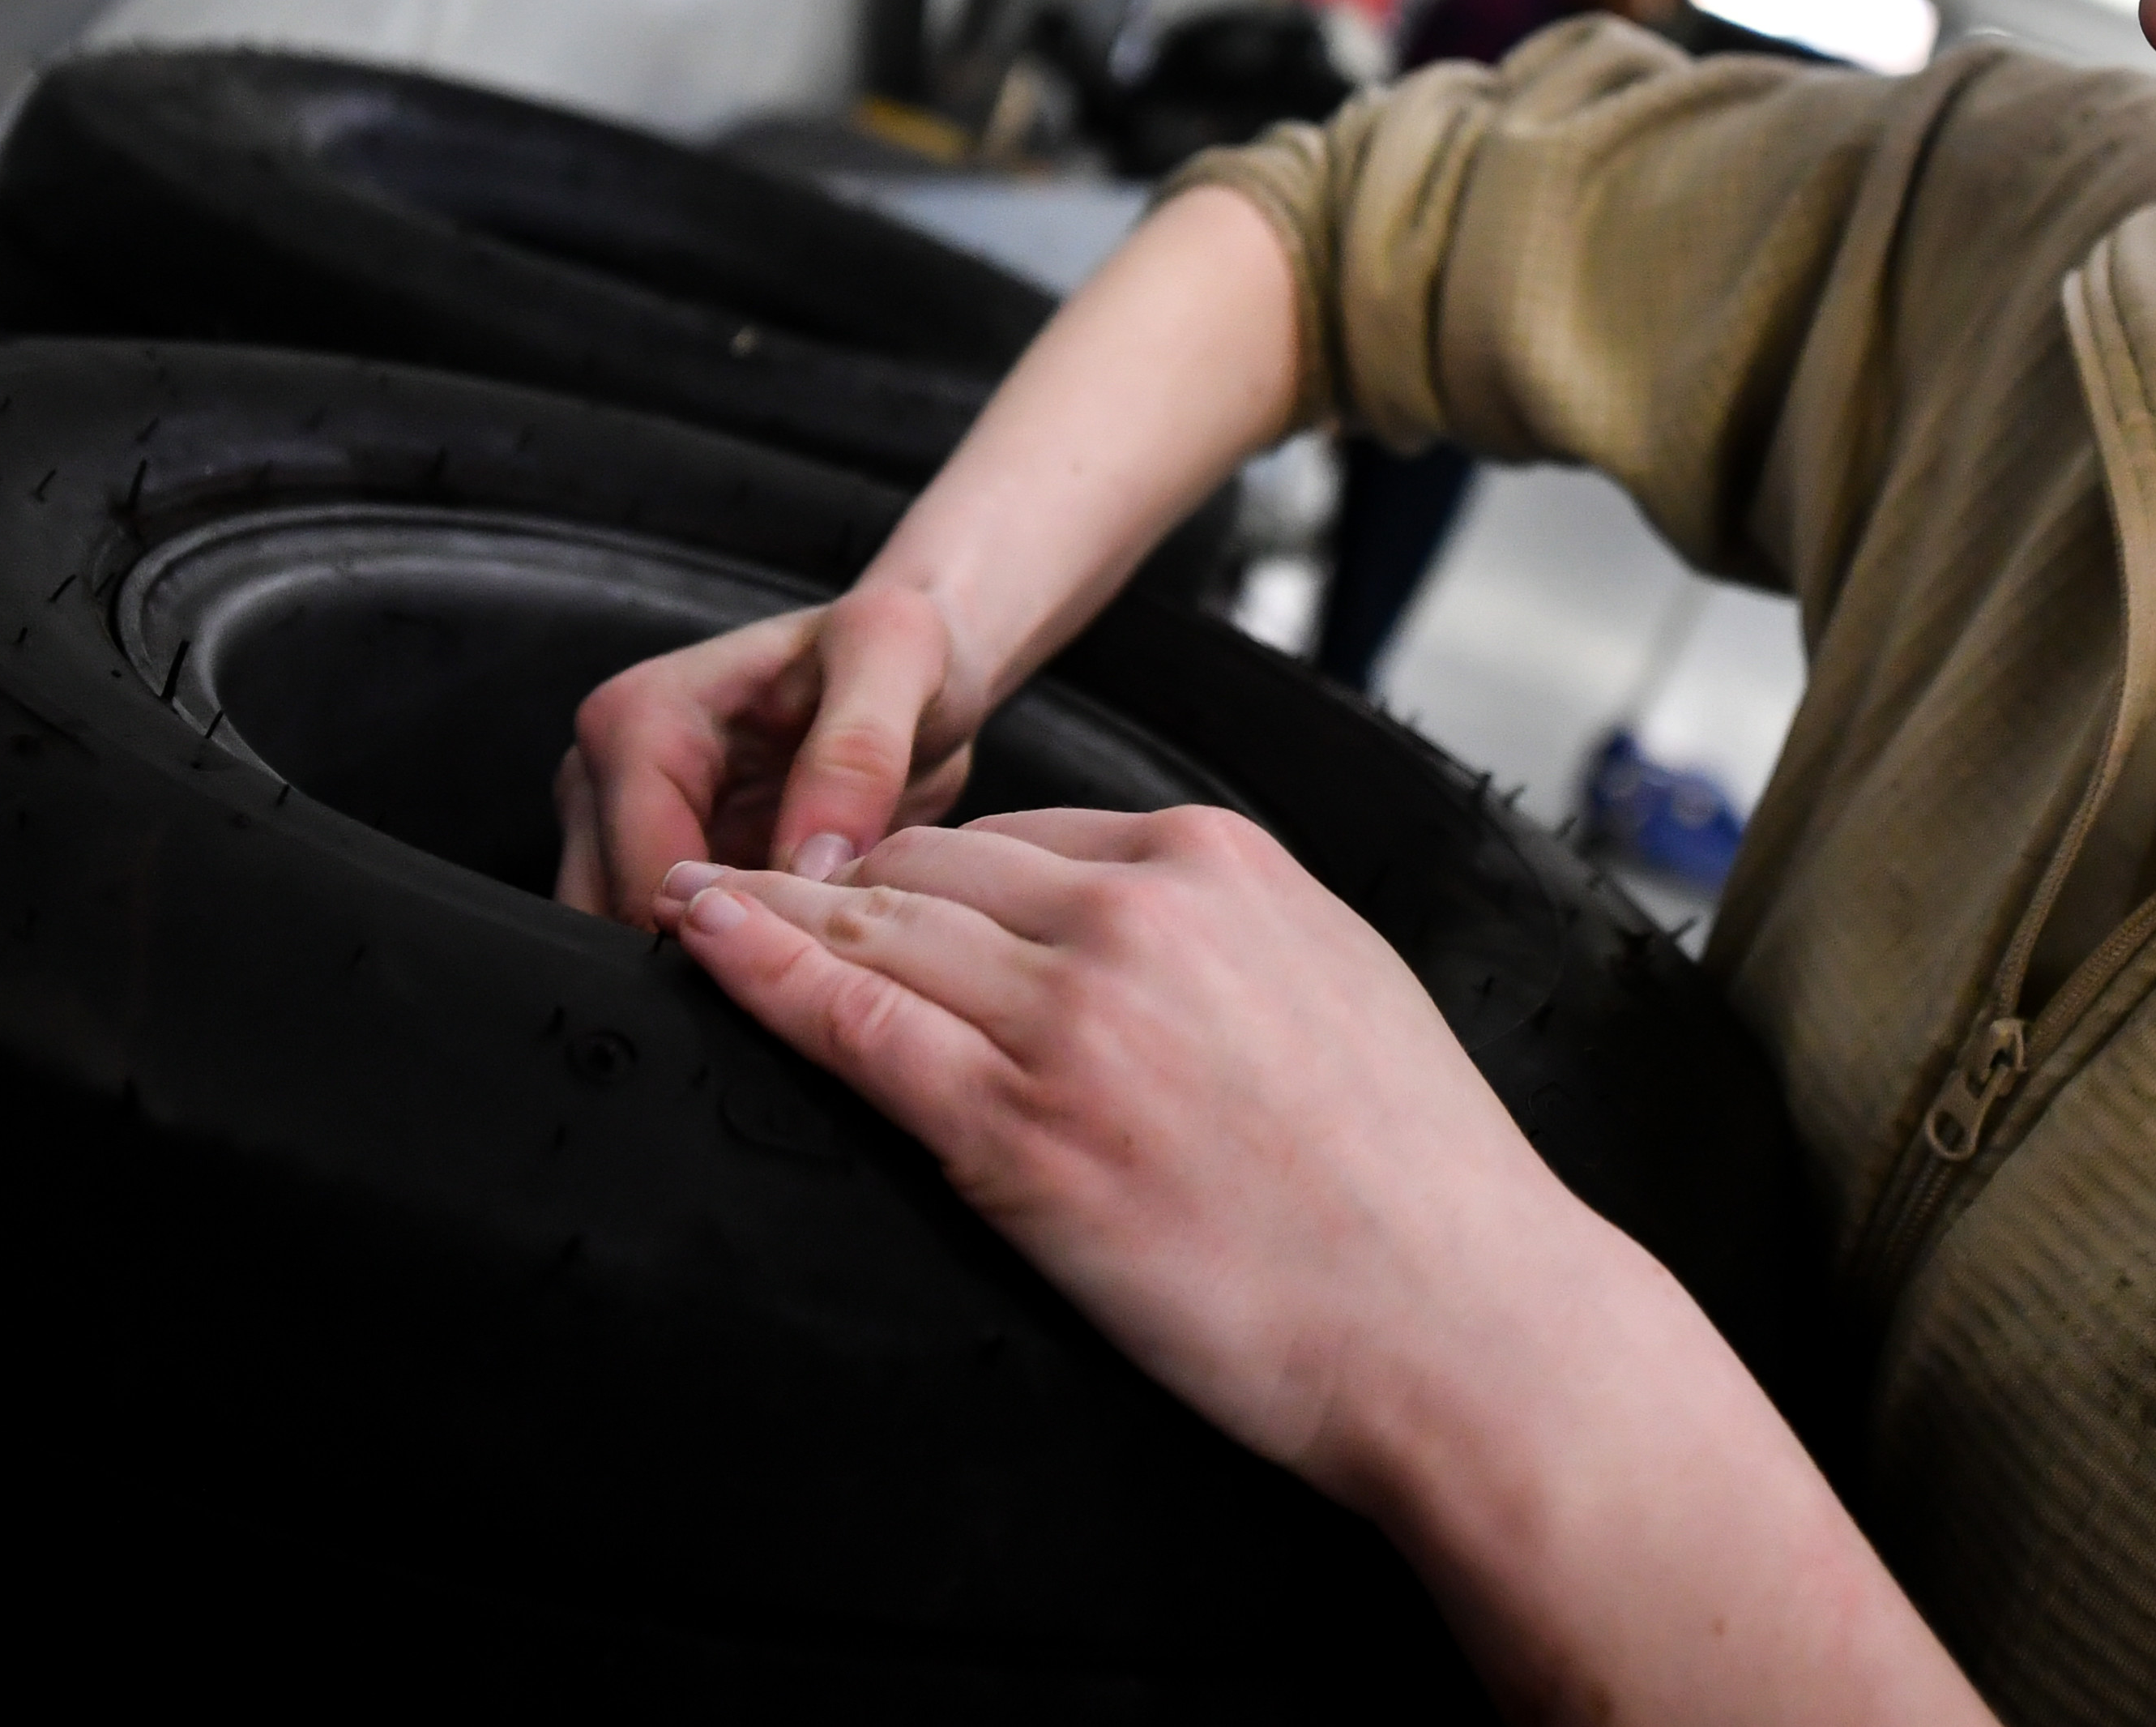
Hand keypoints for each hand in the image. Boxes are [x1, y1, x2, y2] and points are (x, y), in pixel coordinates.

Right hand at [556, 583, 983, 925]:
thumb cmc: (902, 649)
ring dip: (724, 968)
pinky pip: (678, 947)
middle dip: (720, 959)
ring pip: (638, 949)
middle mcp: (602, 780)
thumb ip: (856, 751)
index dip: (734, 933)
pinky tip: (803, 948)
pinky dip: (734, 963)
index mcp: (635, 724)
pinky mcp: (661, 869)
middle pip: (622, 926)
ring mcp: (621, 832)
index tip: (821, 944)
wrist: (914, 663)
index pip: (645, 883)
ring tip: (817, 952)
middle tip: (820, 960)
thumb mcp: (897, 654)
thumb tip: (809, 865)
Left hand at [644, 809, 1993, 1724]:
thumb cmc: (1419, 1187)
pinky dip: (759, 972)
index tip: (872, 883)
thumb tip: (1150, 918)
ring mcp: (1073, 1020)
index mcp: (1220, 863)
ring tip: (690, 901)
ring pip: (878, 929)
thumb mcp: (1338, 981)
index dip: (932, 863)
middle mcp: (1138, 915)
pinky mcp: (1021, 1133)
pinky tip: (701, 942)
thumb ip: (1230, 928)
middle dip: (834, 877)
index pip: (1025, 834)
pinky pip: (855, 1025)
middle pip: (933, 867)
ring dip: (767, 907)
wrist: (1465, 1322)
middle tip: (743, 883)